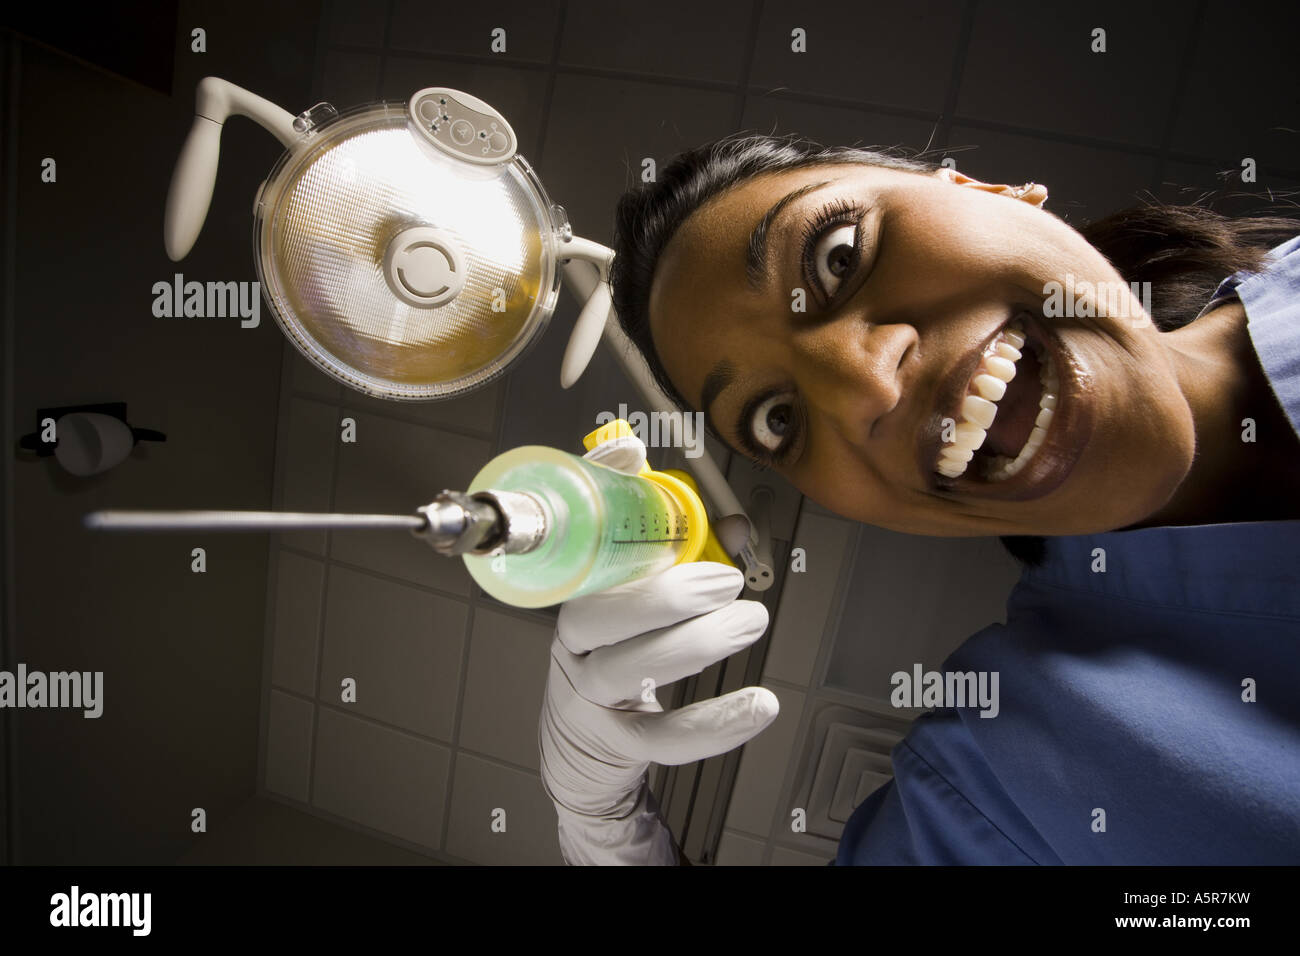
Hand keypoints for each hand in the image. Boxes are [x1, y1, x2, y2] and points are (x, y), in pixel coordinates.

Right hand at [538, 434, 777, 864]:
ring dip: (695, 645)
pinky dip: (713, 723)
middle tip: (726, 580)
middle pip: (598, 614)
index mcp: (577, 590)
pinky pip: (663, 736)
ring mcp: (591, 693)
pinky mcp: (619, 742)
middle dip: (665, 594)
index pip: (577, 538)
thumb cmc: (618, 652)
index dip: (601, 495)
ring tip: (751, 622)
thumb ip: (683, 555)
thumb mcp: (639, 596)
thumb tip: (734, 526)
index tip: (631, 461)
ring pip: (628, 669)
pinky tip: (758, 706)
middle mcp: (575, 640)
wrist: (584, 743)